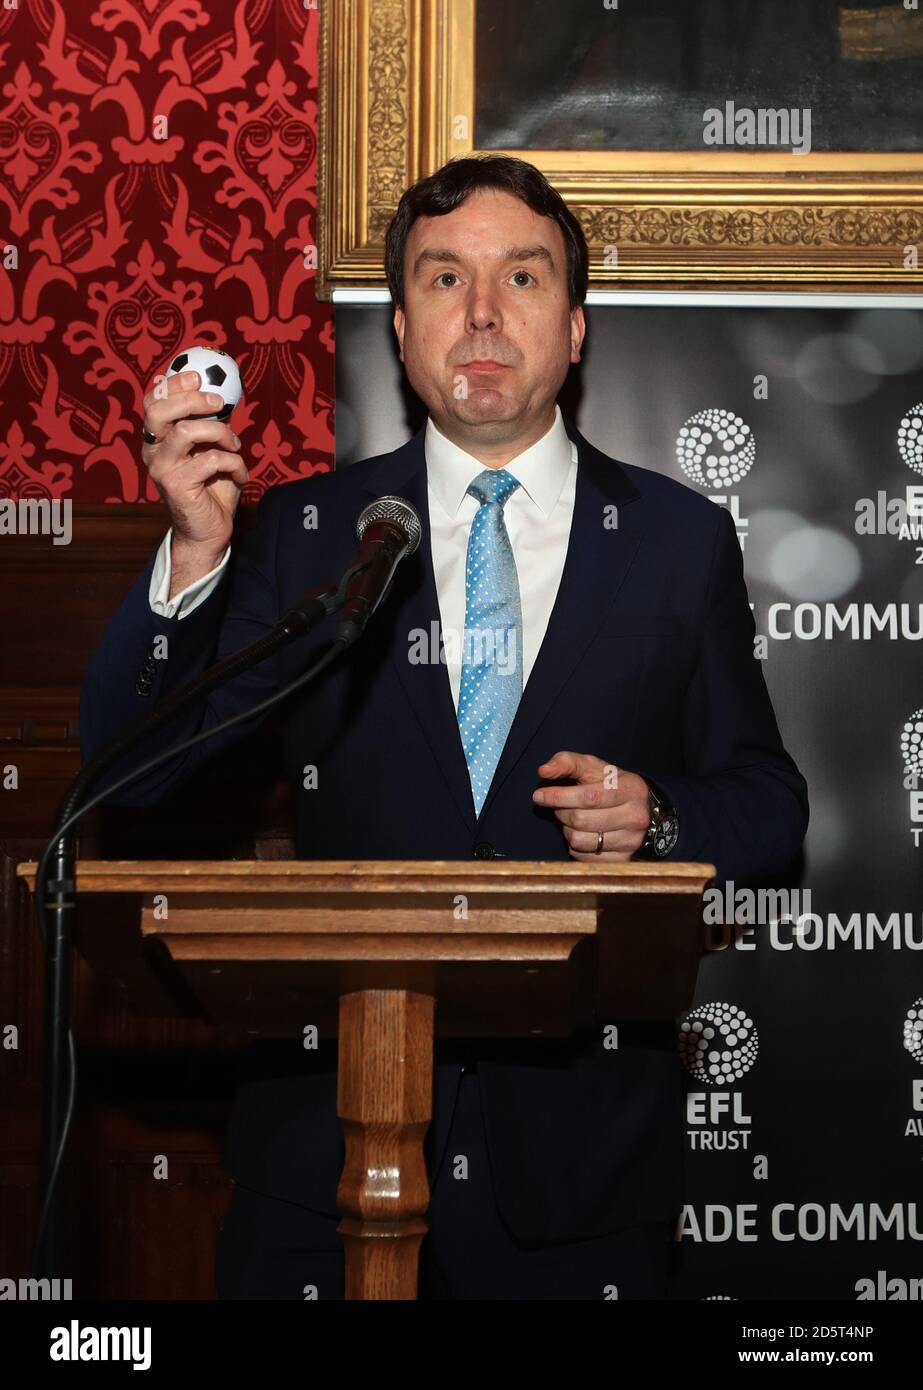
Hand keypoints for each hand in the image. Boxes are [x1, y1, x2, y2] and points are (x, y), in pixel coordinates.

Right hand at [142, 369, 247, 557]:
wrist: (210, 531)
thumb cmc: (212, 488)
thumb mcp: (213, 449)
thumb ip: (211, 423)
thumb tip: (224, 393)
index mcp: (157, 438)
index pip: (153, 401)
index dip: (173, 384)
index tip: (198, 377)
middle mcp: (152, 451)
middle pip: (159, 410)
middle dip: (192, 400)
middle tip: (219, 403)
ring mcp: (160, 468)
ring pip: (187, 431)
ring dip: (220, 433)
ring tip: (235, 445)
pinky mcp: (175, 485)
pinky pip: (211, 460)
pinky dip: (234, 463)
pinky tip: (242, 475)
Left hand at [531, 750, 652, 859]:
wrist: (641, 809)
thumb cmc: (611, 785)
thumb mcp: (593, 767)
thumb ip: (567, 762)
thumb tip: (544, 771)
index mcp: (631, 790)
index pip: (589, 797)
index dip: (559, 797)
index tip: (539, 795)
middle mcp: (635, 817)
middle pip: (580, 820)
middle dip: (561, 811)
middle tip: (560, 806)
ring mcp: (631, 841)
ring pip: (579, 840)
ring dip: (566, 829)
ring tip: (572, 819)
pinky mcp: (622, 860)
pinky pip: (582, 856)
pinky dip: (575, 845)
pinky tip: (582, 833)